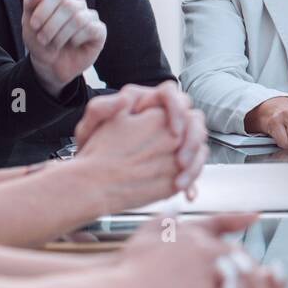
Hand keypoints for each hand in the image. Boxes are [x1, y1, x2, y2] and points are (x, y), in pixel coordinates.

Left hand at [23, 0, 106, 95]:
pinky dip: (76, 40)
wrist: (50, 66)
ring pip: (78, 19)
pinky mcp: (100, 31)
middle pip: (68, 6)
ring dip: (61, 35)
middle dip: (51, 26)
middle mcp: (77, 4)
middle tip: (43, 39)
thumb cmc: (40, 42)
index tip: (34, 25)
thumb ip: (31, 3)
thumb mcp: (29, 23)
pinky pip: (91, 29)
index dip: (44, 9)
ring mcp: (90, 17)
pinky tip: (73, 44)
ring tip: (54, 44)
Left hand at [75, 82, 208, 196]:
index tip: (173, 131)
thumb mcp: (89, 128)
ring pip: (198, 144)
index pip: (171, 94)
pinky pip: (193, 166)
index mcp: (146, 103)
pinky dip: (192, 180)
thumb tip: (123, 98)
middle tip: (180, 160)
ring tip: (181, 182)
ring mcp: (173, 140)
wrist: (93, 176)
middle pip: (193, 119)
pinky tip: (187, 193)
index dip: (177, 110)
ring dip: (195, 163)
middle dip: (191, 140)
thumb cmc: (91, 148)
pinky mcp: (176, 160)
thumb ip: (101, 109)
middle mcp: (164, 119)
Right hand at [117, 214, 284, 287]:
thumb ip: (164, 219)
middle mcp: (210, 249)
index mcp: (195, 234)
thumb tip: (174, 207)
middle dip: (240, 265)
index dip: (240, 219)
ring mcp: (216, 272)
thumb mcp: (146, 234)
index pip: (224, 224)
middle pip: (238, 254)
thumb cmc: (129, 269)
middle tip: (230, 280)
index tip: (254, 217)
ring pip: (242, 279)